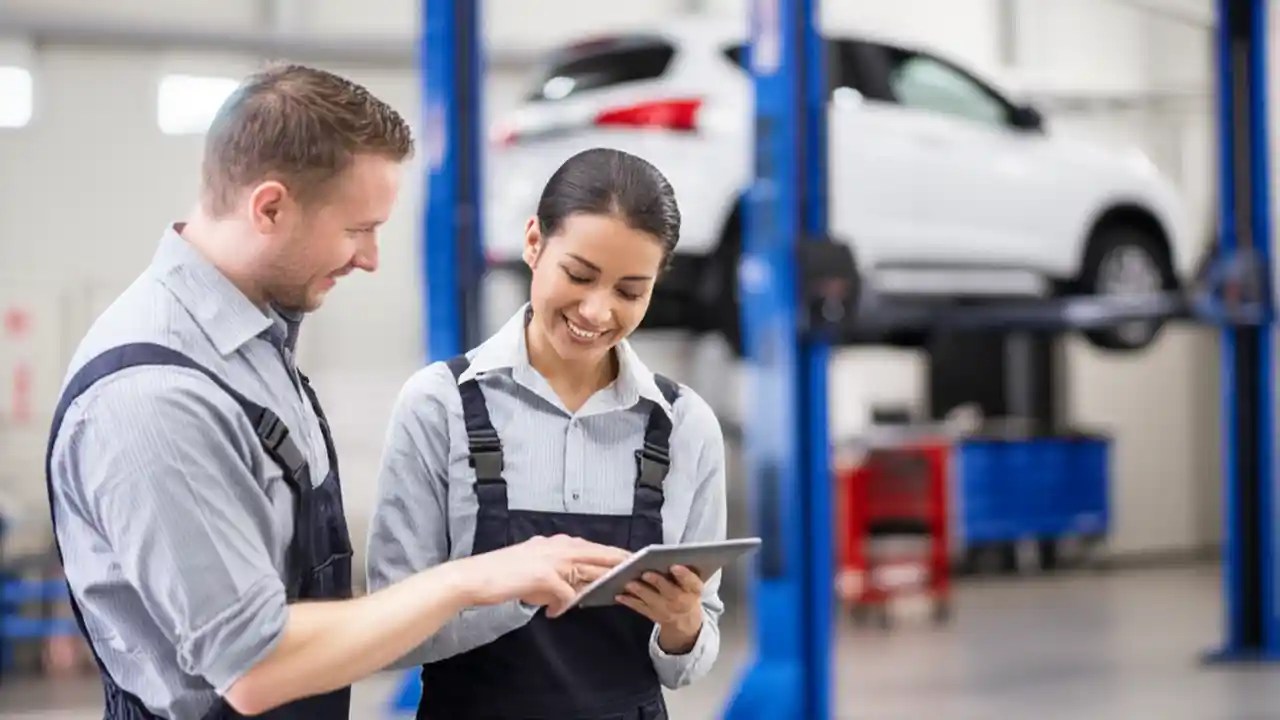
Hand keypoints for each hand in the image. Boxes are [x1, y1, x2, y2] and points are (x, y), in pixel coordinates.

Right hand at [457, 535, 629, 617]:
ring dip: (602, 581)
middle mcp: (554, 547)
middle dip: (618, 560)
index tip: (628, 558)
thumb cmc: (500, 576)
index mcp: (553, 544)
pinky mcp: (544, 576)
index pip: (589, 546)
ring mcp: (550, 560)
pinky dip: (562, 604)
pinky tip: (553, 613)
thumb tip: (571, 596)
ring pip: (586, 570)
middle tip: (638, 569)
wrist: (474, 577)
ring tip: (616, 590)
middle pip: (596, 553)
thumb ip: (554, 581)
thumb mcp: (532, 573)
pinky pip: (564, 593)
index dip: (610, 552)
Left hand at [615, 565, 704, 653]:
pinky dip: (629, 601)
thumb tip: (667, 553)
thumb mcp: (691, 581)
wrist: (685, 618)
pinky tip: (619, 594)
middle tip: (646, 573)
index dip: (683, 575)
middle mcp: (682, 601)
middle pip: (670, 592)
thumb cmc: (686, 590)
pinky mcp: (653, 615)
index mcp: (694, 589)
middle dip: (658, 582)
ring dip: (640, 591)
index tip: (674, 566)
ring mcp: (667, 610)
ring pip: (653, 601)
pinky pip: (640, 608)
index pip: (691, 582)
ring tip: (628, 582)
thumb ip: (684, 570)